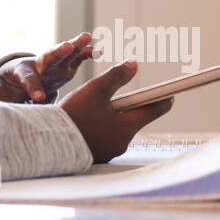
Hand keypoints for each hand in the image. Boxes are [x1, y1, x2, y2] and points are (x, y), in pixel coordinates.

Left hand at [0, 32, 96, 105]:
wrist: (22, 81)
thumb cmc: (10, 87)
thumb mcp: (0, 91)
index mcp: (23, 70)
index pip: (28, 77)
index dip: (32, 87)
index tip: (37, 98)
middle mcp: (40, 63)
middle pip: (49, 55)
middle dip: (58, 51)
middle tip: (67, 47)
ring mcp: (54, 63)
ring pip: (65, 53)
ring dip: (76, 45)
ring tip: (87, 38)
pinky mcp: (65, 66)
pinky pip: (76, 59)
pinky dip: (85, 54)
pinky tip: (97, 50)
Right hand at [58, 60, 173, 162]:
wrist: (49, 143)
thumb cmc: (73, 117)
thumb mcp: (95, 90)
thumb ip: (116, 77)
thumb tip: (133, 65)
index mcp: (127, 126)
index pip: (154, 110)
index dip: (163, 99)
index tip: (170, 94)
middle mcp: (122, 142)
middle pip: (134, 118)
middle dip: (130, 106)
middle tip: (124, 95)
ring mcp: (109, 150)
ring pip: (118, 128)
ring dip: (113, 116)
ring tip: (95, 106)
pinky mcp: (96, 154)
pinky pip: (105, 137)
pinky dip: (101, 127)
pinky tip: (88, 120)